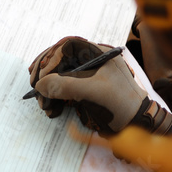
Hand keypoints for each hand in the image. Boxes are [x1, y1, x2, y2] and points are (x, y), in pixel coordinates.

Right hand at [27, 36, 171, 135]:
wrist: (137, 125)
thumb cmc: (122, 103)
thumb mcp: (95, 91)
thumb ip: (67, 85)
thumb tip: (40, 85)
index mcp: (97, 53)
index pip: (67, 46)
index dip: (50, 58)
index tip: (42, 76)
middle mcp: (89, 61)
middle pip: (58, 60)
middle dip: (44, 74)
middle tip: (34, 87)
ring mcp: (85, 76)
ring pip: (57, 75)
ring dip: (46, 89)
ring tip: (43, 104)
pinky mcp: (81, 90)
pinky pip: (60, 89)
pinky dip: (52, 98)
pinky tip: (50, 109)